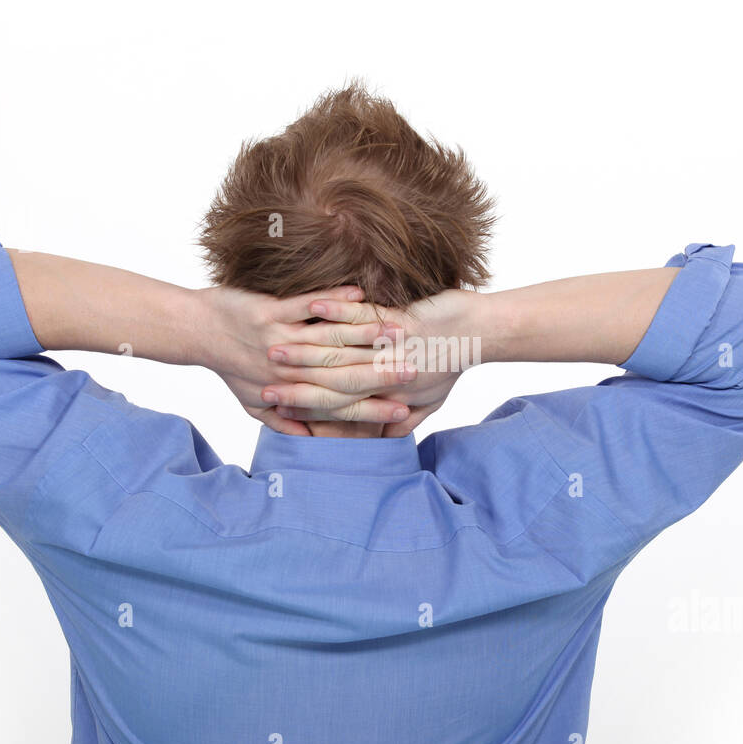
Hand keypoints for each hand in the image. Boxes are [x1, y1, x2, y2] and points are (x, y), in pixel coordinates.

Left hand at [203, 285, 419, 435]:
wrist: (197, 331)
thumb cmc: (230, 368)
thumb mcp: (253, 405)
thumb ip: (285, 424)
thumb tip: (311, 443)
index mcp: (289, 393)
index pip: (337, 407)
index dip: (370, 411)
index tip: (402, 413)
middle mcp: (287, 370)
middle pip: (341, 376)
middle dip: (381, 374)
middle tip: (414, 373)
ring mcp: (278, 339)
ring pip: (330, 340)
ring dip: (367, 335)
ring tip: (400, 333)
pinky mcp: (269, 312)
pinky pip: (306, 305)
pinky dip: (334, 299)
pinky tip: (361, 294)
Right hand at [262, 289, 487, 436]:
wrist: (480, 334)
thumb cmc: (453, 365)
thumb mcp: (430, 400)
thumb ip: (405, 419)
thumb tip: (386, 437)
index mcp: (387, 395)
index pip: (336, 405)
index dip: (303, 404)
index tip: (274, 404)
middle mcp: (385, 374)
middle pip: (330, 381)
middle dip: (292, 380)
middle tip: (262, 379)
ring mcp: (391, 346)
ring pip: (340, 350)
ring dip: (304, 348)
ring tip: (271, 344)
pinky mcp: (399, 319)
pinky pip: (363, 315)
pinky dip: (336, 309)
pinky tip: (311, 306)